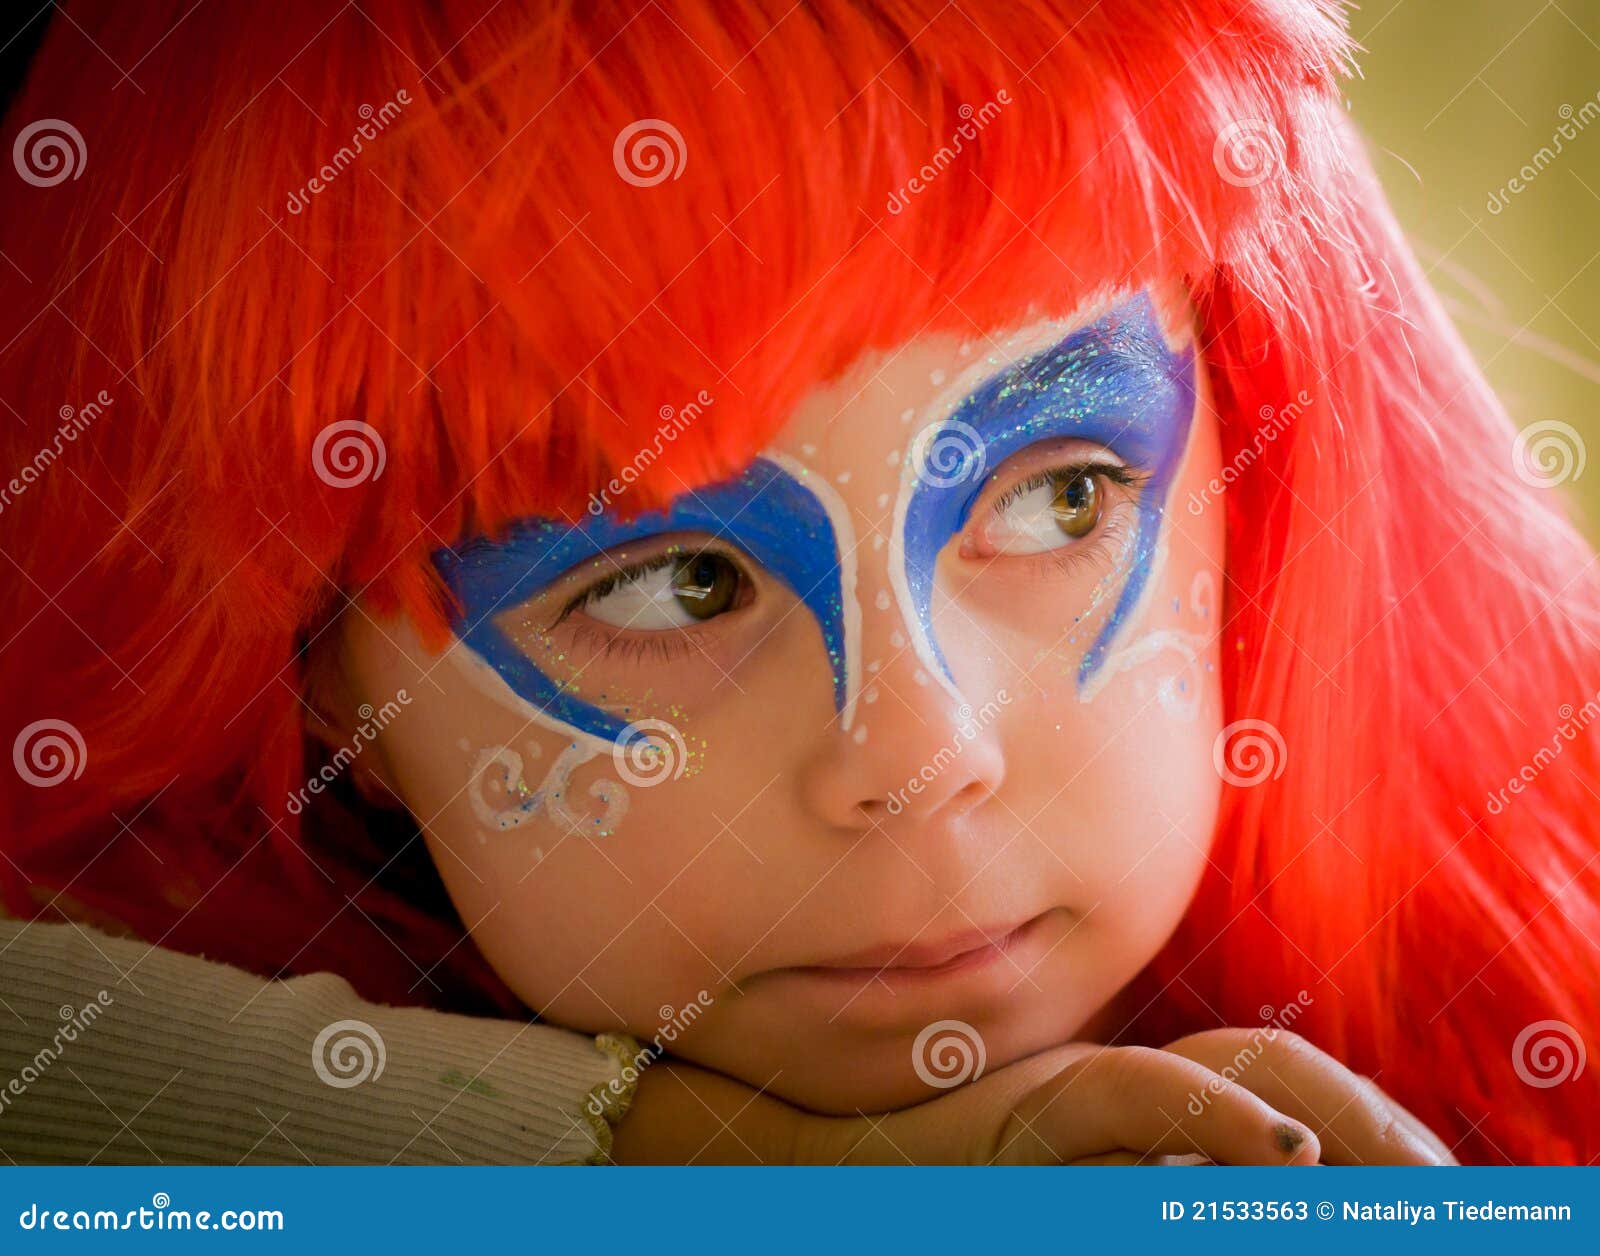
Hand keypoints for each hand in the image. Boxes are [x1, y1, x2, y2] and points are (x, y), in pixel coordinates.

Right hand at [610, 1031, 1449, 1163]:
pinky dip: (1210, 1110)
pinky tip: (1272, 1148)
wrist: (809, 1168)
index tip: (1433, 1176)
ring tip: (1394, 1169)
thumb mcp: (1060, 1183)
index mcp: (1139, 1101)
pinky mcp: (1032, 1105)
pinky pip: (1134, 1093)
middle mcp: (1123, 1085)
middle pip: (1280, 1062)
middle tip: (1447, 1181)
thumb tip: (1241, 1175)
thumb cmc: (931, 1185)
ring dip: (1325, 1113)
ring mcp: (1082, 1088)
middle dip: (1376, 1122)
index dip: (1365, 1120)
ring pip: (1237, 1066)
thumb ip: (1140, 1169)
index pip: (1279, 1080)